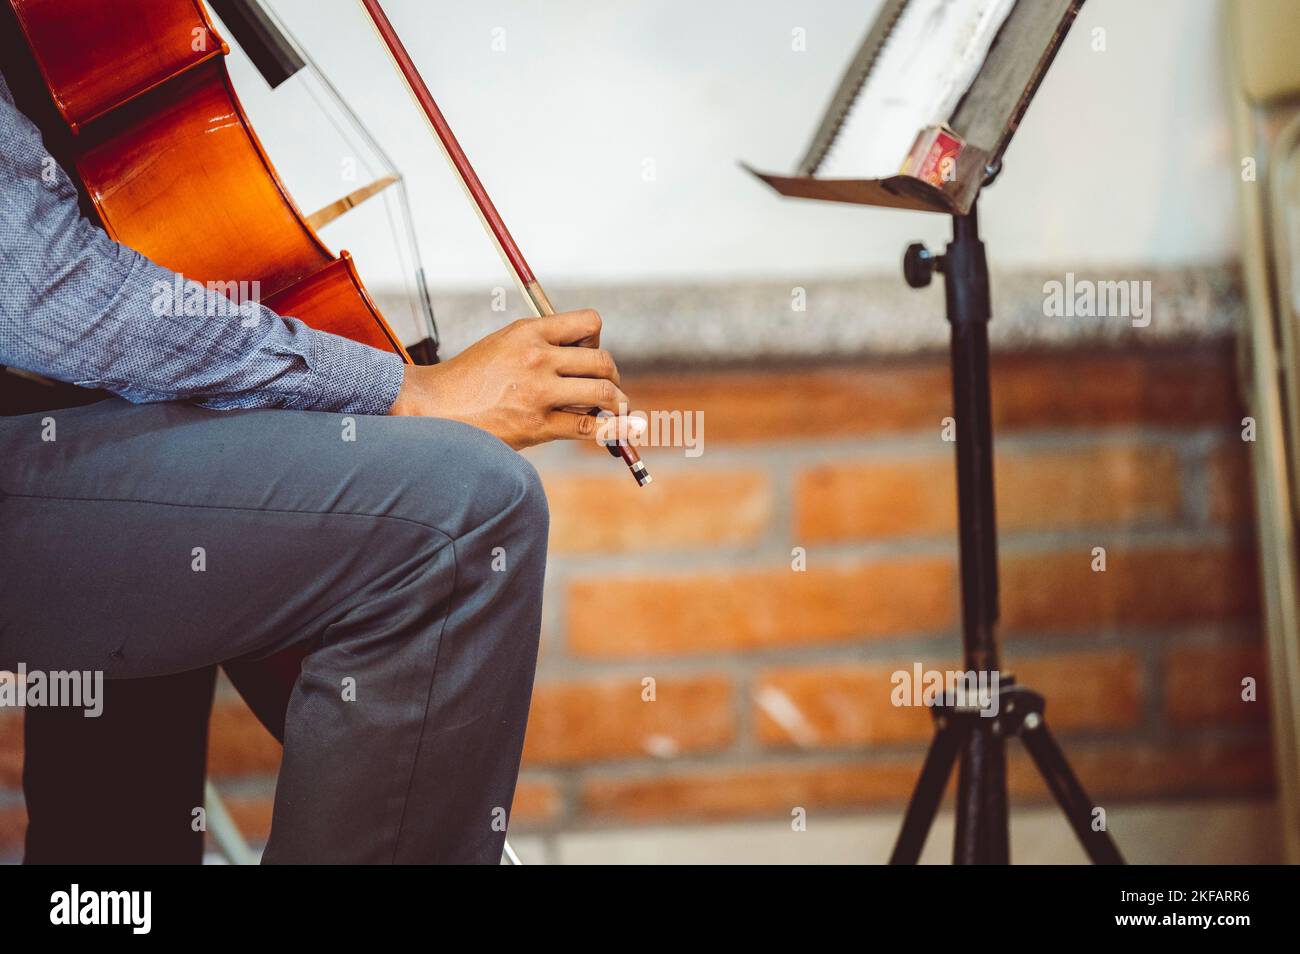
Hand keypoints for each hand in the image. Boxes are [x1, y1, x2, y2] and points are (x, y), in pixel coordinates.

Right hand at [388, 309, 635, 449]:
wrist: (434, 408)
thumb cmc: (469, 379)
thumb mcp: (503, 344)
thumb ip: (541, 345)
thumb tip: (584, 361)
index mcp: (529, 331)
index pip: (589, 322)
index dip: (597, 339)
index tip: (590, 356)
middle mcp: (537, 357)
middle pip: (602, 360)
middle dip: (611, 376)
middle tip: (608, 390)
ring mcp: (539, 391)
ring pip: (603, 393)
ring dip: (616, 403)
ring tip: (616, 410)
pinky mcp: (538, 425)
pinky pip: (590, 426)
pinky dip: (615, 429)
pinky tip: (628, 430)